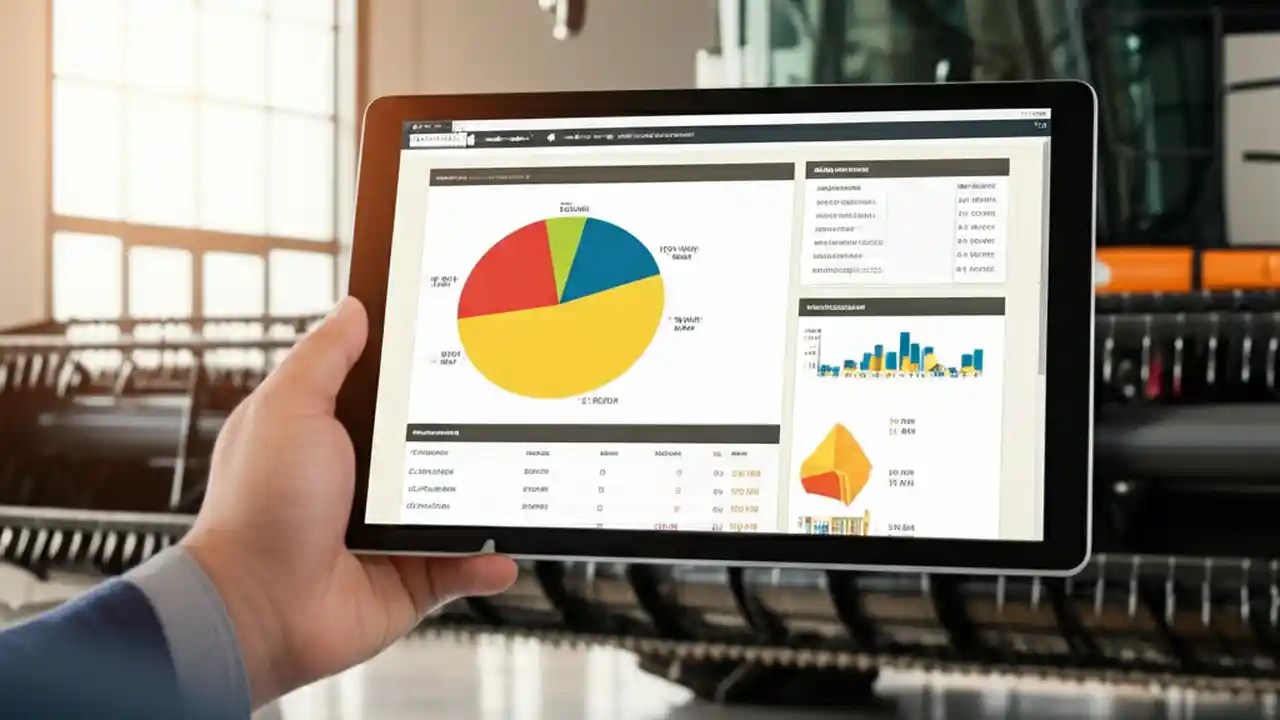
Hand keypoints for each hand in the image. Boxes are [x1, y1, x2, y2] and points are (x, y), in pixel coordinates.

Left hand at [182, 297, 516, 705]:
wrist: (256, 608)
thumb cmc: (258, 508)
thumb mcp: (290, 409)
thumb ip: (324, 357)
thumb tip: (353, 307)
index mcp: (337, 436)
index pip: (395, 392)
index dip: (429, 369)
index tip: (471, 342)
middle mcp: (368, 483)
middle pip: (439, 445)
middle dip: (477, 429)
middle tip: (520, 401)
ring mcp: (392, 533)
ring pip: (460, 506)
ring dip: (492, 498)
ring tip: (526, 476)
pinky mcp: (410, 580)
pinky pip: (462, 567)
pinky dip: (486, 563)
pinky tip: (504, 554)